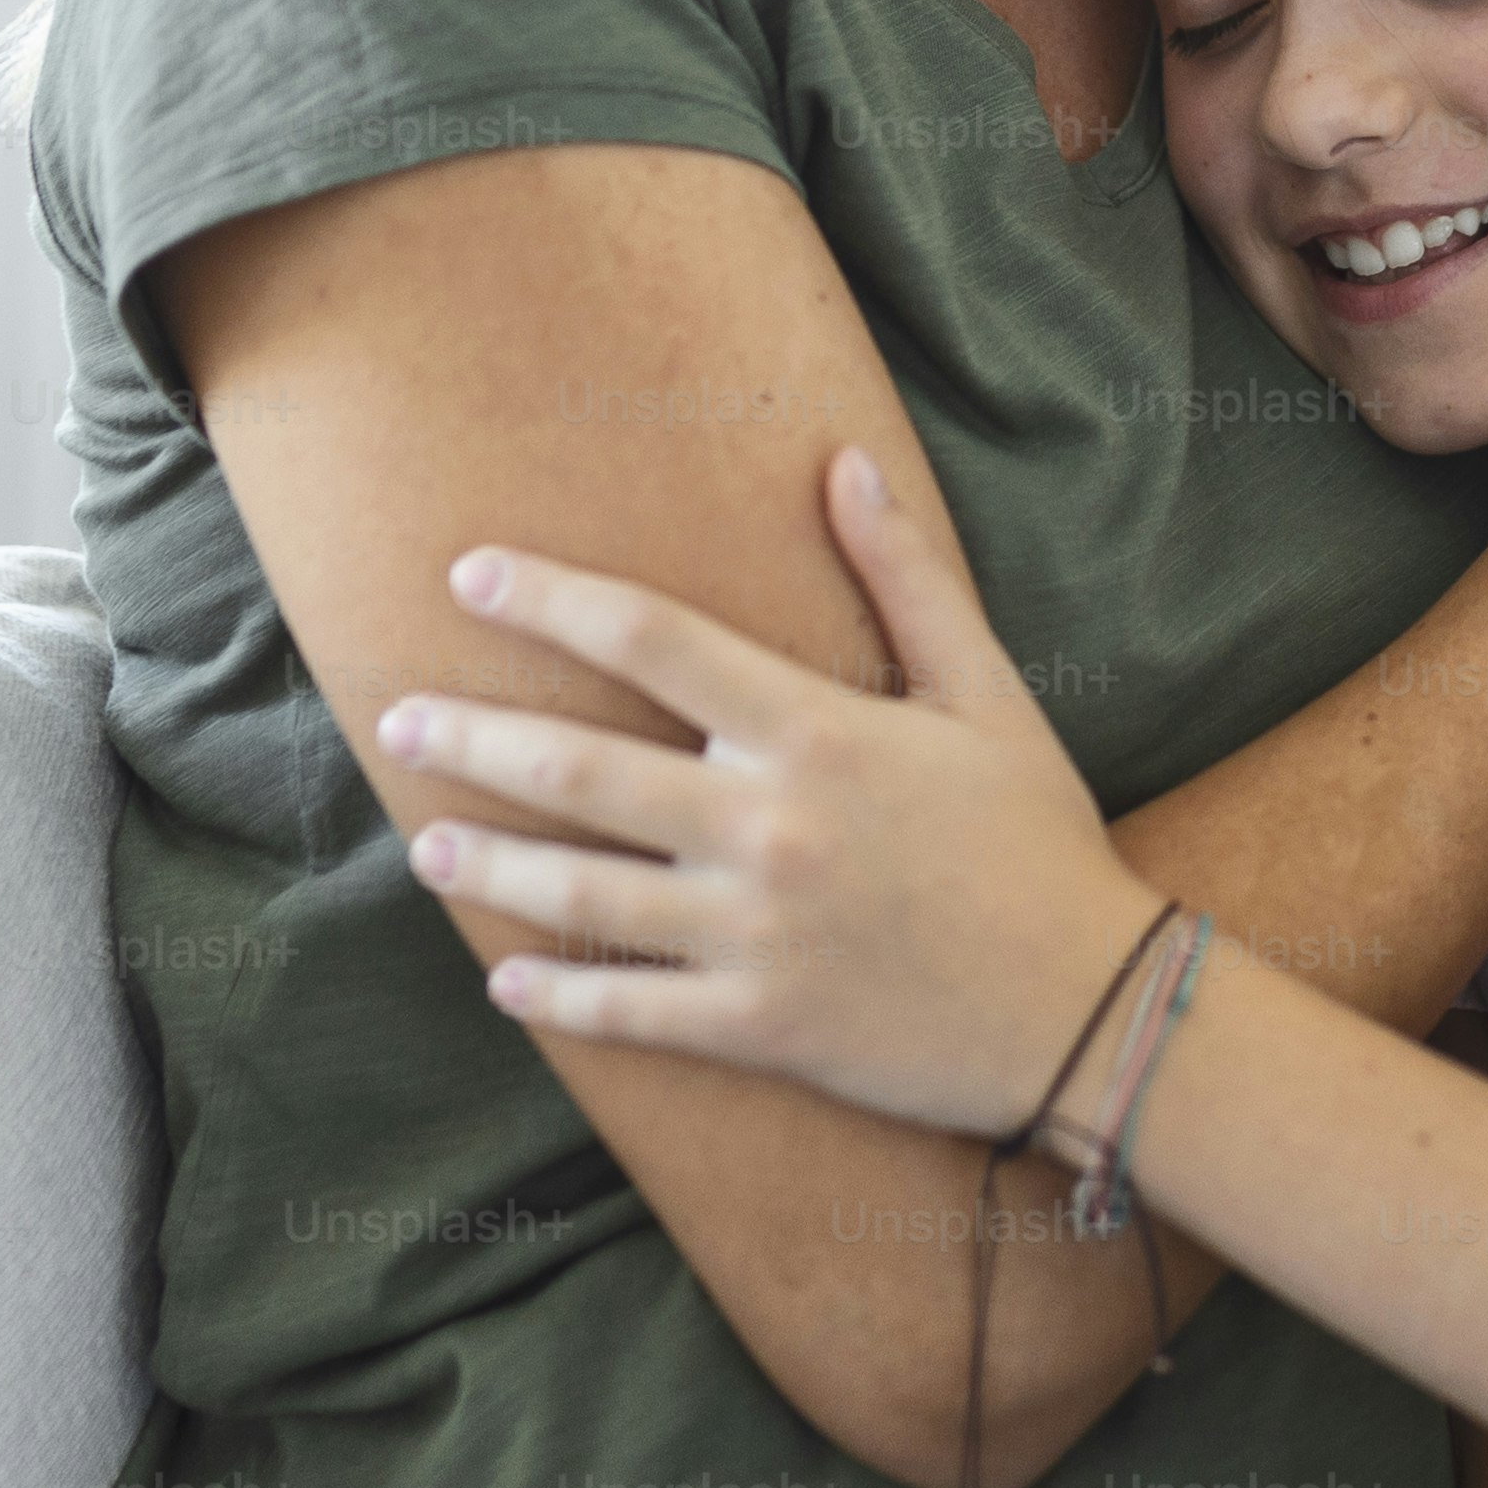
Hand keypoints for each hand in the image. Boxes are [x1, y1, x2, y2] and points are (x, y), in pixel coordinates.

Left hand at [381, 444, 1164, 1142]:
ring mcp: (754, 934)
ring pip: (582, 894)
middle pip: (582, 769)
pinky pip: (630, 1012)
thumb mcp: (987, 693)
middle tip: (398, 713)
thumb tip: (845, 462)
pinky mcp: (759, 1025)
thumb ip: (907, 578)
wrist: (1089, 1007)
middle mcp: (766, 828)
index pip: (653, 641)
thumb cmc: (1039, 839)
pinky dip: (558, 999)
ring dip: (490, 864)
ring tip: (427, 841)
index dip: (551, 599)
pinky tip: (506, 982)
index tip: (471, 573)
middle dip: (474, 736)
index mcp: (816, 733)